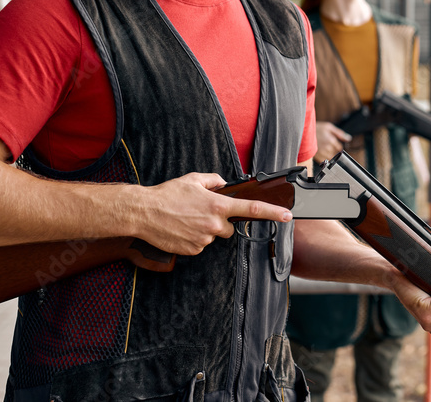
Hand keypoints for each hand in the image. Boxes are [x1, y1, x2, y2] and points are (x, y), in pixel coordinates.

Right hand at [138, 173, 292, 255]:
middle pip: (229, 228)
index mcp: (218, 205)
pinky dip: (193, 238)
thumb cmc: (167, 194)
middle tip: (201, 212)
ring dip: (204, 229)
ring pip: (213, 236)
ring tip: (185, 219)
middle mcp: (214, 224)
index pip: (251, 209)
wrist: (144, 212)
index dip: (272, 212)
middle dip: (221, 221)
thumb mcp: (194, 179)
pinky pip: (200, 245)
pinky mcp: (193, 250)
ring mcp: (204, 239)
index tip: (286, 215)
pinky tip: (181, 229)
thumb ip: (214, 180)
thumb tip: (223, 184)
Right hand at [313, 121, 351, 161]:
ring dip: (329, 154)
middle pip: (336, 153)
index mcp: (332, 140)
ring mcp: (322, 153)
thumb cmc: (316, 129)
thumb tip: (348, 138)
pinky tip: (321, 153)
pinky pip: (325, 161)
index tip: (333, 143)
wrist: (303, 132)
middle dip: (333, 150)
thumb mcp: (329, 127)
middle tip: (327, 145)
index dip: (337, 145)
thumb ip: (340, 133)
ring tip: (323, 149)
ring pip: (331, 158)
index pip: (339, 148)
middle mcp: (328, 148)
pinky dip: (324, 159)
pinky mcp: (317, 157)